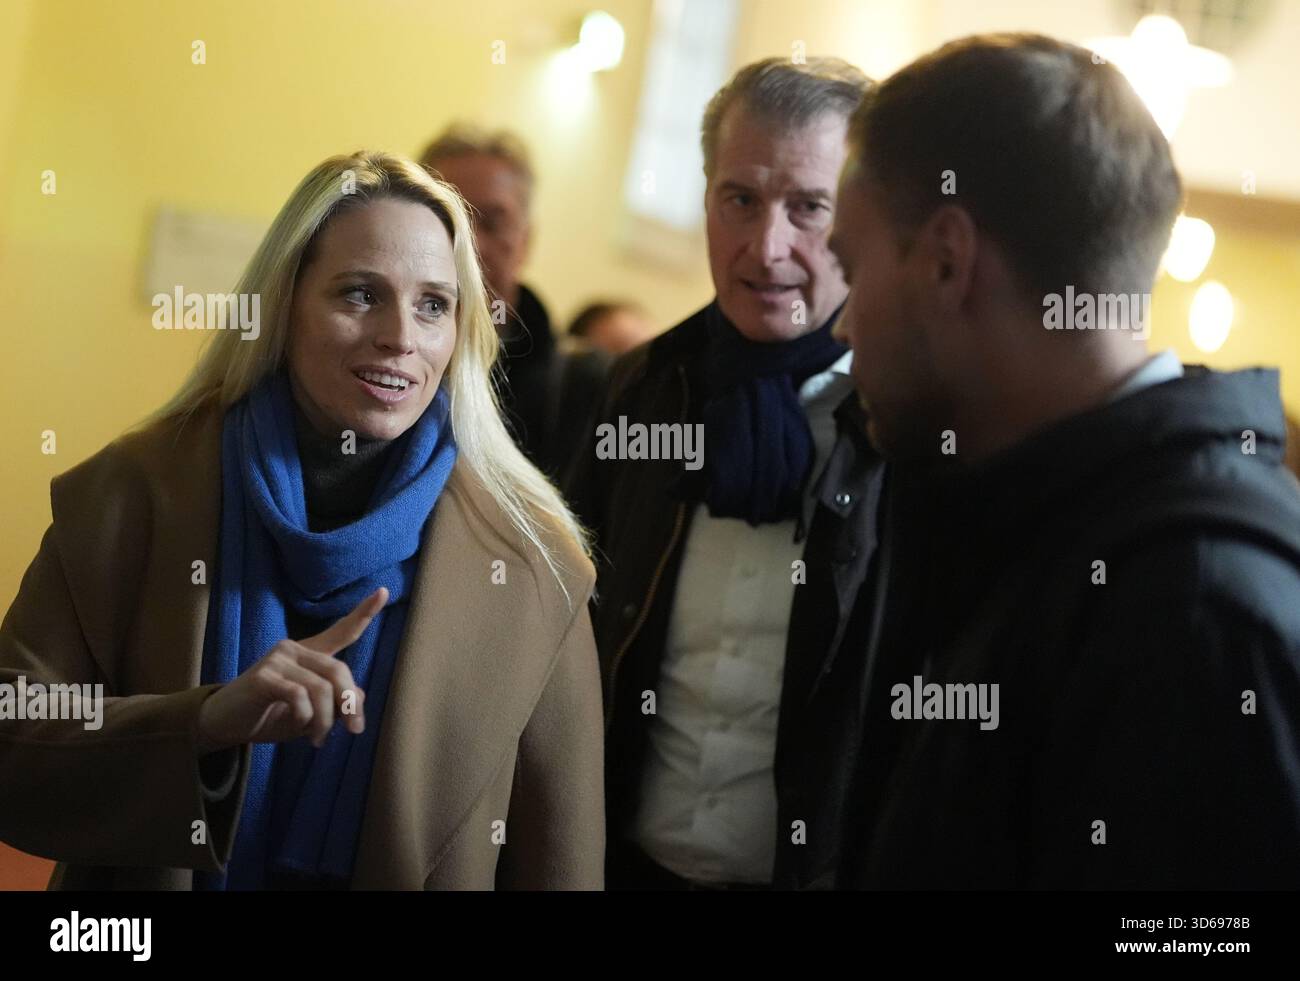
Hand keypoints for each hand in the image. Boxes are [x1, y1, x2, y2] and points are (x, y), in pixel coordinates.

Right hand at [197, 587, 386, 752]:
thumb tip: (360, 696)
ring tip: (318, 739)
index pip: (341, 631)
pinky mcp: (263, 676)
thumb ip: (334, 701)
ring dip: (326, 721)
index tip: (384, 592)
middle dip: (350, 705)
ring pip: (321, 689)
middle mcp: (294, 649)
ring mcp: (277, 659)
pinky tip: (297, 727)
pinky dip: (304, 718)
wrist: (224, 723)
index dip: (364, 613)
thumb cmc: (270, 714)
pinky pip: (298, 697)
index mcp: (310, 654)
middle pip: (339, 671)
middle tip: (354, 730)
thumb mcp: (310, 712)